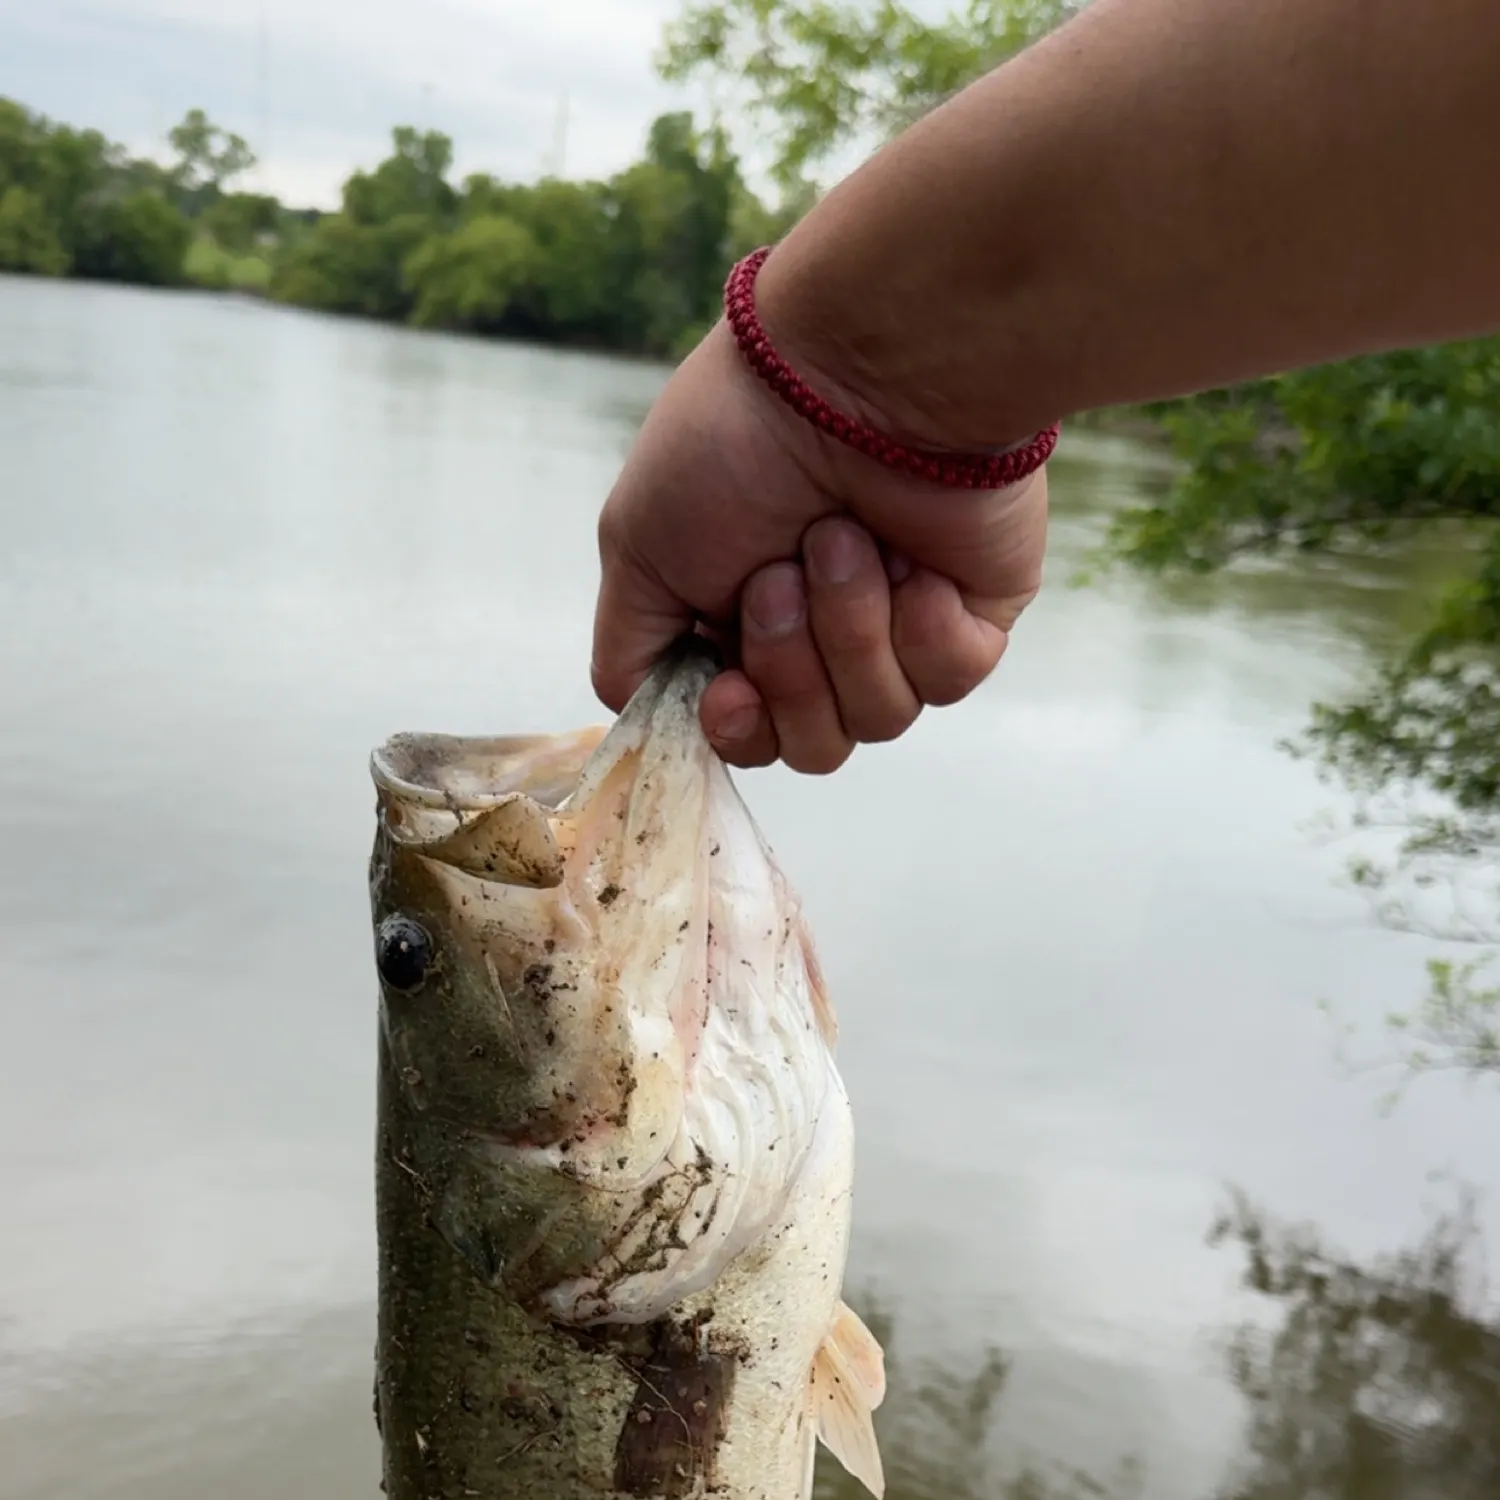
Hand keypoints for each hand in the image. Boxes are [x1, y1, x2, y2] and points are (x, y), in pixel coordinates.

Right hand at [591, 319, 1048, 773]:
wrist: (855, 370)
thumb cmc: (735, 442)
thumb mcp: (636, 546)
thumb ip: (630, 650)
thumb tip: (650, 717)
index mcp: (746, 625)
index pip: (748, 734)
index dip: (738, 729)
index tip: (728, 689)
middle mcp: (825, 634)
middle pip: (812, 745)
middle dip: (789, 667)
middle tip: (780, 576)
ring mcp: (902, 627)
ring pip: (879, 719)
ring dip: (847, 629)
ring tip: (844, 539)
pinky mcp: (972, 614)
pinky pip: (947, 678)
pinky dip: (918, 624)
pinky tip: (910, 561)